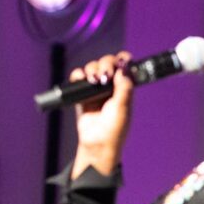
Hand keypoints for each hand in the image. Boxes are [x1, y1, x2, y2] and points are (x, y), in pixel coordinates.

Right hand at [69, 52, 133, 177]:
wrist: (97, 144)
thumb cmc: (114, 130)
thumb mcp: (123, 107)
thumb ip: (124, 87)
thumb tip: (123, 67)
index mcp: (124, 88)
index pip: (125, 66)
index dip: (122, 60)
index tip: (120, 60)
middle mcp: (110, 87)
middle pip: (107, 63)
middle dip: (105, 64)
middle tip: (104, 75)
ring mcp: (95, 91)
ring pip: (92, 68)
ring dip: (92, 69)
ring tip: (92, 80)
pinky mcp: (82, 96)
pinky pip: (78, 79)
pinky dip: (78, 75)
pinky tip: (81, 78)